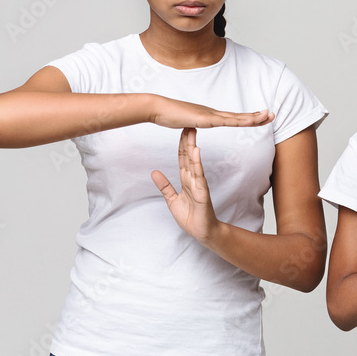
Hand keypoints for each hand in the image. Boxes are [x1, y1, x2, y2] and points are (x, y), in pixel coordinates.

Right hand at [150, 95, 274, 128]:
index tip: (260, 117)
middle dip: (256, 116)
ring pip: (236, 117)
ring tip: (268, 115)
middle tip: (272, 114)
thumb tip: (193, 125)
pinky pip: (226, 121)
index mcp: (209, 115)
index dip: (247, 117)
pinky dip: (240, 120)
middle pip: (239, 116)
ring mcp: (210, 115)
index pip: (232, 118)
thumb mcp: (184, 122)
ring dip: (253, 117)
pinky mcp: (205, 119)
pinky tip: (250, 121)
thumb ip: (191, 124)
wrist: (157, 108)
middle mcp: (213, 113)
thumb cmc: (168, 115)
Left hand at [151, 128, 222, 242]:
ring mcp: (199, 185)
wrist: (202, 232)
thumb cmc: (190, 217)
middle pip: (189, 156)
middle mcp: (193, 179)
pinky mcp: (202, 192)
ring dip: (193, 147)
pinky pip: (199, 176)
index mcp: (186, 180)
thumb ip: (164, 186)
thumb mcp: (172, 200)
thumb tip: (154, 172)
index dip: (181, 145)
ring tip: (192, 132)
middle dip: (187, 140)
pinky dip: (197, 163)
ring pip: (194, 162)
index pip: (183, 158)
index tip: (181, 130)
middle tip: (188, 123)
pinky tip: (196, 152)